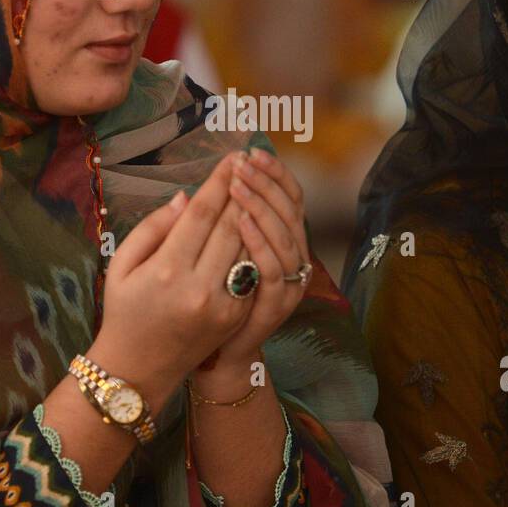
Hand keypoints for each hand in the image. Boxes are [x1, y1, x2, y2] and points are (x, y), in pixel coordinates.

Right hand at [91, 151, 254, 408]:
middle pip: (229, 227)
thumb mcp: (121, 265)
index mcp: (166, 270)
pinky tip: (254, 224)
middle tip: (249, 164)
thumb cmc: (123, 310)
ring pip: (247, 248)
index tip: (230, 158)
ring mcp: (221, 305)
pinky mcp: (235, 317)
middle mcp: (198, 287)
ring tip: (256, 187)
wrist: (138, 369)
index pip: (201, 215)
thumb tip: (187, 198)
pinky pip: (251, 272)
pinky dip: (255, 245)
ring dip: (254, 214)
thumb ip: (153, 228)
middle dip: (241, 191)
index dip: (218, 183)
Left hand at [208, 147, 311, 371]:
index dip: (274, 172)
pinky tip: (240, 220)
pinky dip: (258, 241)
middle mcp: (295, 258)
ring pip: (284, 235)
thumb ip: (227, 219)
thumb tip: (212, 184)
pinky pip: (273, 268)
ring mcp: (290, 283)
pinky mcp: (276, 306)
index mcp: (285, 240)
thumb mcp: (222, 251)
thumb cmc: (215, 297)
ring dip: (261, 205)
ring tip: (237, 184)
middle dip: (265, 182)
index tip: (250, 152)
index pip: (290, 197)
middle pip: (289, 210)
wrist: (218, 354)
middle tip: (241, 163)